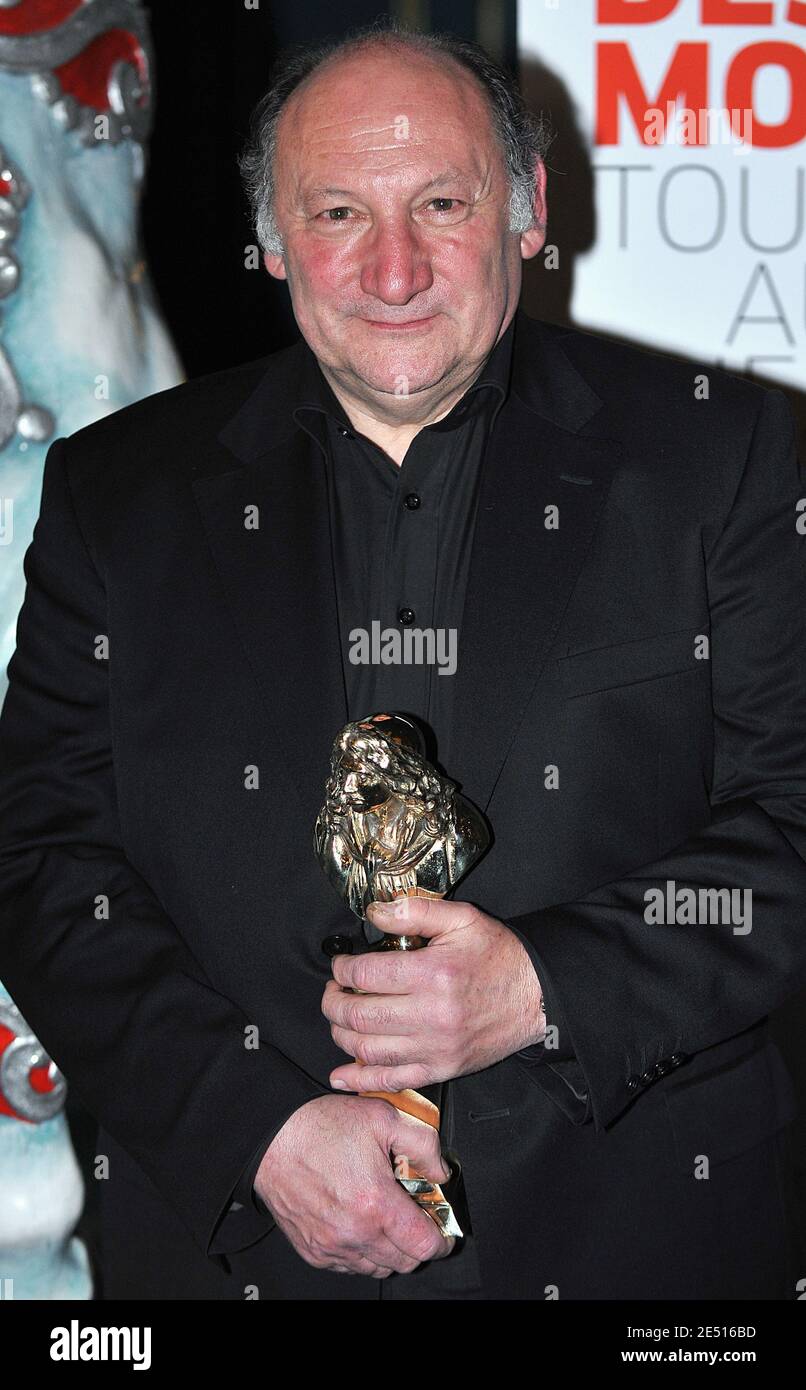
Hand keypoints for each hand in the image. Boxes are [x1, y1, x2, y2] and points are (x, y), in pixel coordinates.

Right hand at [253, 1094, 454, 1276]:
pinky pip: (350, 1266)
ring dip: (390, 1250)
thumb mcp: (383, 1117)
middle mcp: (355, 1234)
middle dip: (417, 1243)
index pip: (424, 1246)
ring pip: (378, 1268)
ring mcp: (332, 1247)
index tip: (443, 1230)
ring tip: (386, 1217)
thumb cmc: (321, 1127)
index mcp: (376, 1204)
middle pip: (404, 1262)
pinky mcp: (314, 1251)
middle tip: (414, 1216)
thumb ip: (423, 1144)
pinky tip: (361, 1223)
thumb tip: (441, 1172)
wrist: (271, 1138)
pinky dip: (362, 1253)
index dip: (442, 1240)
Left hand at [322, 897, 544, 1093]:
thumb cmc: (499, 955)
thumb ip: (415, 911)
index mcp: (432, 974)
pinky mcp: (442, 1069)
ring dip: (341, 1035)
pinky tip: (342, 1074)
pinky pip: (392, 1080)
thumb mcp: (461, 918)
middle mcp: (431, 1015)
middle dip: (334, 1002)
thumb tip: (374, 913)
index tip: (341, 965)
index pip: (366, 975)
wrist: (538, 995)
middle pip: (359, 1016)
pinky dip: (361, 1081)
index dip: (342, 969)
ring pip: (368, 1050)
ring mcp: (436, 1048)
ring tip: (340, 1018)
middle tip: (334, 991)